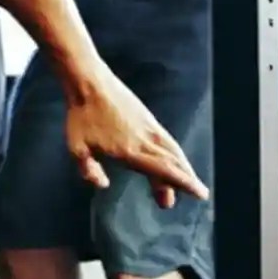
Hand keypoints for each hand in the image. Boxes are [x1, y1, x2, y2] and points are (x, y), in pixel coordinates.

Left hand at [64, 68, 209, 206]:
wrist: (89, 83)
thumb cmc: (82, 116)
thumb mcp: (77, 147)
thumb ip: (89, 169)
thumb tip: (102, 185)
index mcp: (131, 150)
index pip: (165, 170)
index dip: (184, 183)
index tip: (200, 193)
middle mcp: (146, 140)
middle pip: (174, 163)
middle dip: (186, 180)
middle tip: (196, 195)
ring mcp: (149, 127)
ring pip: (174, 150)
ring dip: (184, 167)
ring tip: (187, 180)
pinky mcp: (147, 118)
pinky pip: (168, 140)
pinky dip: (175, 152)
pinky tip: (174, 158)